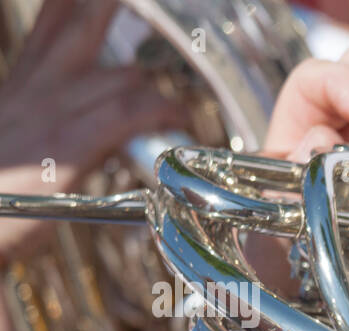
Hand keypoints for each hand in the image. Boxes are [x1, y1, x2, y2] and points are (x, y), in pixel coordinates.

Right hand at [0, 0, 182, 260]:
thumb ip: (49, 110)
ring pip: (123, 75)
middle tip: (162, 7)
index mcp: (25, 77)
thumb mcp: (14, 127)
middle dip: (114, 6)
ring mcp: (54, 111)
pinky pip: (128, 114)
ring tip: (179, 110)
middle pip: (83, 20)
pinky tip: (179, 120)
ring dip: (160, 89)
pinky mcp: (69, 146)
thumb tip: (93, 116)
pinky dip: (162, 113)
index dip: (81, 1)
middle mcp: (38, 84)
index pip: (55, 15)